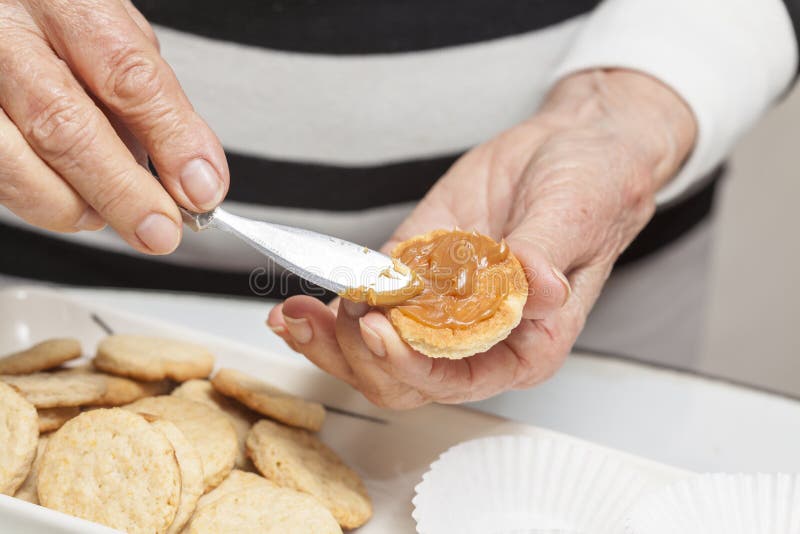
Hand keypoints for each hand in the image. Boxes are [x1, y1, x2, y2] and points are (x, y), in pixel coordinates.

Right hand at [0, 0, 228, 253]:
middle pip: (66, 124)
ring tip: (106, 215)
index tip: (202, 187)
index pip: (128, 74)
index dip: (171, 139)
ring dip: (74, 204)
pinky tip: (67, 198)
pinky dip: (38, 199)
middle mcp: (5, 32)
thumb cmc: (51, 18)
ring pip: (14, 160)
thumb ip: (144, 93)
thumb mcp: (109, 30)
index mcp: (65, 1)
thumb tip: (184, 171)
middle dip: (124, 192)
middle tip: (161, 230)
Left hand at [267, 70, 696, 407]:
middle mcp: (478, 338)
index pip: (454, 378)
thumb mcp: (576, 213)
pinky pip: (370, 303)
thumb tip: (535, 289)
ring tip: (294, 314)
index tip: (378, 325)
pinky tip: (299, 303)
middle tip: (325, 319)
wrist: (574, 145)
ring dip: (331, 340)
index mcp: (524, 344)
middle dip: (357, 356)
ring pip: (375, 352)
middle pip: (402, 378)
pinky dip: (331, 309)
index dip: (410, 362)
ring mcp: (441, 306)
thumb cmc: (594, 185)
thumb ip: (545, 255)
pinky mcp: (416, 271)